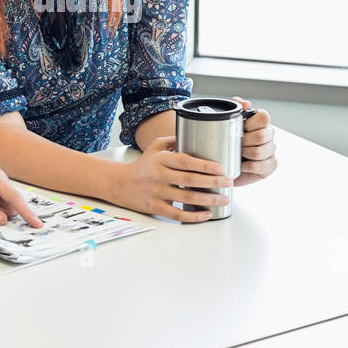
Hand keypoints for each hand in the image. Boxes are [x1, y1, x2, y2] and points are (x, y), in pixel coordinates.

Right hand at [110, 135, 233, 223]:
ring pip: (186, 198)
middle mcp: (158, 176)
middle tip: (229, 183)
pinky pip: (177, 214)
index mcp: (160, 159)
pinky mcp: (154, 208)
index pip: (185, 161)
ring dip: (208, 200)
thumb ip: (174, 139)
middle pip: (190, 180)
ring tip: (224, 198)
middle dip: (213, 182)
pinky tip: (207, 214)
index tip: (220, 168)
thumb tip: (195, 131)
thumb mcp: (154, 147)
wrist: (119, 183)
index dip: (204, 165)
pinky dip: (193, 217)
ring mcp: (156, 193)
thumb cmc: (142, 165)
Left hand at [231, 96, 277, 185]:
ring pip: (259, 151)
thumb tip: (246, 103)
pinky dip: (247, 166)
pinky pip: (260, 165)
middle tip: (236, 143)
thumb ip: (236, 106)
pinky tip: (241, 165)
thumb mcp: (228, 121)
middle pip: (262, 135)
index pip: (264, 117)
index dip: (251, 123)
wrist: (224, 164)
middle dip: (244, 141)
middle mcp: (269, 135)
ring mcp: (271, 151)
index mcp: (261, 122)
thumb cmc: (227, 141)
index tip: (241, 128)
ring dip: (245, 154)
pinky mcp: (270, 166)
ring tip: (237, 154)